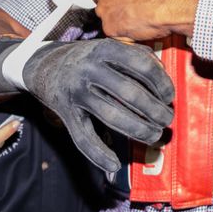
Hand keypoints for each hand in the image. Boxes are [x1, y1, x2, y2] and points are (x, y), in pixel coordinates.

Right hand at [21, 38, 174, 172]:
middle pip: (130, 93)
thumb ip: (136, 54)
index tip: (170, 96)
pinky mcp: (65, 112)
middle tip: (167, 119)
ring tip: (154, 135)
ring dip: (139, 129)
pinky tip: (115, 164)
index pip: (142, 64)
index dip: (161, 82)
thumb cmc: (86, 58)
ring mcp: (76, 92)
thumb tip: (162, 73)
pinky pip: (83, 137)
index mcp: (105, 49)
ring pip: (112, 116)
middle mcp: (90, 69)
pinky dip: (99, 154)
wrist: (42, 65)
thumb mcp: (109, 47)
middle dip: (155, 110)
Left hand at [81, 0, 200, 40]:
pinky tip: (138, 27)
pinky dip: (124, 33)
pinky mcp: (110, 28)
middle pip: (98, 2)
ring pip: (106, 18)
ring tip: (137, 18)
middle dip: (110, 6)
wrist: (169, 4)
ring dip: (117, 20)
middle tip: (127, 8)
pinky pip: (114, 33)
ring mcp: (104, 11)